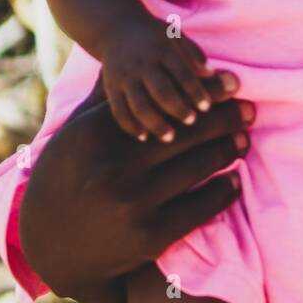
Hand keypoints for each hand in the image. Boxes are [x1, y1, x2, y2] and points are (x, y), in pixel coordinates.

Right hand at [18, 72, 254, 302]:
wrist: (53, 246)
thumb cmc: (69, 175)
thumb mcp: (76, 133)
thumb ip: (104, 98)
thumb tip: (122, 56)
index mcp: (96, 134)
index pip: (164, 100)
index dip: (205, 90)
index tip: (232, 83)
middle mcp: (114, 166)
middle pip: (190, 129)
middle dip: (227, 116)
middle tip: (248, 110)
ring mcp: (134, 203)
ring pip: (202, 163)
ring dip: (229, 147)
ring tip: (242, 139)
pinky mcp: (151, 236)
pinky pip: (203, 205)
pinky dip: (224, 188)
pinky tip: (233, 177)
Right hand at [101, 24, 218, 141]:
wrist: (116, 28)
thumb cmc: (155, 36)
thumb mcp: (176, 36)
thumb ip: (193, 55)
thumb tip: (211, 76)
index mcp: (162, 50)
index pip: (182, 73)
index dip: (195, 91)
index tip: (206, 107)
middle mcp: (142, 63)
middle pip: (161, 91)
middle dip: (177, 109)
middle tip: (191, 121)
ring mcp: (124, 76)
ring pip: (139, 105)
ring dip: (155, 123)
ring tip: (169, 138)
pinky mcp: (110, 87)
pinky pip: (118, 110)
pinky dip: (130, 126)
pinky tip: (143, 137)